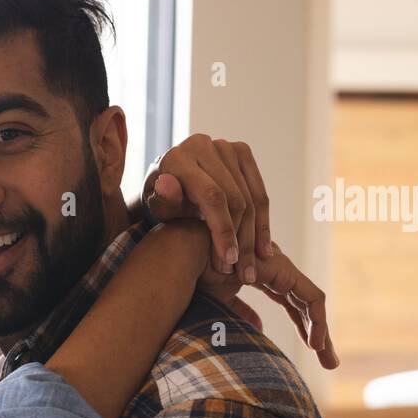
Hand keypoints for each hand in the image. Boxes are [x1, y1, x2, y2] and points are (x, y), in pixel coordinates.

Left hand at [140, 134, 271, 285]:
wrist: (167, 184)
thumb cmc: (158, 202)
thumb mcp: (154, 208)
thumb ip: (162, 201)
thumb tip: (166, 185)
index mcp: (179, 157)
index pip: (213, 197)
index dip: (223, 231)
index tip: (227, 262)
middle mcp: (203, 144)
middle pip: (236, 200)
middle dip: (240, 241)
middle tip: (239, 273)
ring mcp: (226, 146)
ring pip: (251, 199)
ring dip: (254, 238)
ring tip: (250, 269)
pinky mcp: (242, 153)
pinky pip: (260, 193)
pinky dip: (262, 224)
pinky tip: (263, 251)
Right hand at [196, 239, 338, 370]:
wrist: (186, 254)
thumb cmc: (196, 271)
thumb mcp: (221, 297)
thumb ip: (241, 310)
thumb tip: (260, 327)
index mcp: (265, 275)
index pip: (294, 306)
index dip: (304, 328)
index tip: (313, 351)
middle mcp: (277, 269)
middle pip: (306, 306)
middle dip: (319, 334)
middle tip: (330, 363)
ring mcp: (282, 267)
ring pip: (313, 303)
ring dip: (323, 332)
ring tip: (328, 360)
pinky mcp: (283, 270)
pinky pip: (311, 298)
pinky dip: (317, 321)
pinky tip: (315, 344)